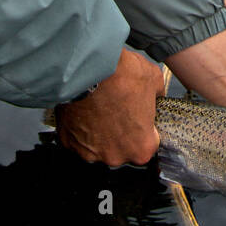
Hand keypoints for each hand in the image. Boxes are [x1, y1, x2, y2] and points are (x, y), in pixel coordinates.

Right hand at [55, 45, 164, 166]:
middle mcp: (115, 157)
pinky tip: (83, 109)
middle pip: (121, 148)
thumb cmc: (121, 75)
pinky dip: (78, 127)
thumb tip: (155, 95)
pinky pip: (76, 138)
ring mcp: (89, 153)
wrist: (86, 68)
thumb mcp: (153, 78)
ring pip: (97, 145)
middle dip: (120, 132)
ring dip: (98, 131)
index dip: (144, 128)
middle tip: (116, 108)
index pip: (147, 144)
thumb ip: (157, 94)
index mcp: (141, 148)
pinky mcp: (67, 143)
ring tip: (98, 107)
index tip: (138, 115)